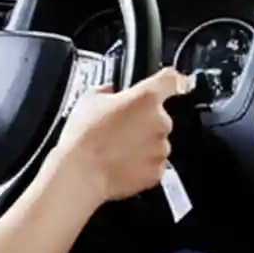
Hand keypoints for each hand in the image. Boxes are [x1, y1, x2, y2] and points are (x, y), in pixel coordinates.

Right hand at [53, 67, 187, 202]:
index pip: (171, 79)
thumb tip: (110, 92)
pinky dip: (142, 163)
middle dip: (144, 120)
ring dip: (143, 143)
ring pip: (157, 141)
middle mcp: (159, 122)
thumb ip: (108, 90)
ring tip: (117, 148)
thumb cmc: (83, 137)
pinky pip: (154, 163)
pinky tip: (121, 162)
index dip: (171, 80)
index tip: (172, 82)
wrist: (80, 173)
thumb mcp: (89, 99)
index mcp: (146, 98)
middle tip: (120, 128)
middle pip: (160, 116)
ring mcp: (161, 148)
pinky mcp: (157, 171)